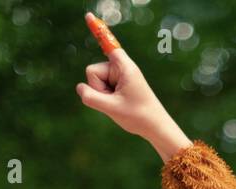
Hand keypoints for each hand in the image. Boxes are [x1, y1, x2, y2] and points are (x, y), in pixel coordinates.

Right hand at [74, 15, 189, 158]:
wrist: (155, 127)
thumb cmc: (138, 116)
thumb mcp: (112, 108)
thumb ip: (91, 98)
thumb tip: (80, 88)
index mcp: (124, 67)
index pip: (107, 44)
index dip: (97, 30)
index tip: (87, 15)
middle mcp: (121, 67)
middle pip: (92, 71)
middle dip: (98, 88)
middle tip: (116, 102)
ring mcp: (118, 76)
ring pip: (95, 81)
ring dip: (102, 95)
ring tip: (119, 104)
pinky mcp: (117, 84)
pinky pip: (100, 87)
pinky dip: (104, 96)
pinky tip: (116, 103)